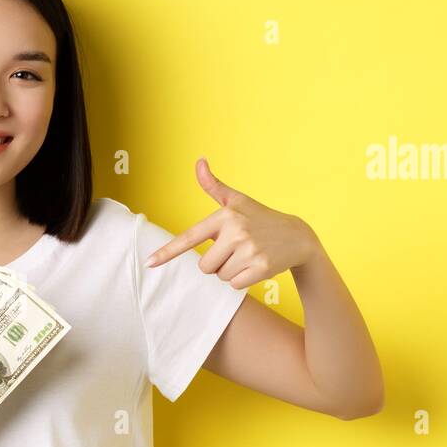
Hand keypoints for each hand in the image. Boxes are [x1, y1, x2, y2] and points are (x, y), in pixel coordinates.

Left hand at [144, 157, 320, 288]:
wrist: (297, 236)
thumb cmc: (260, 217)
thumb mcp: (237, 200)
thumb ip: (214, 185)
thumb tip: (199, 161)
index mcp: (225, 215)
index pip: (189, 237)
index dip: (167, 252)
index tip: (149, 263)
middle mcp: (236, 232)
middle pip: (204, 265)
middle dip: (216, 262)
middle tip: (235, 249)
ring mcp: (250, 250)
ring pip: (220, 276)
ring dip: (230, 271)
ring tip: (247, 255)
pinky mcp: (261, 268)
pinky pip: (235, 284)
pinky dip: (243, 279)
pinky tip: (255, 265)